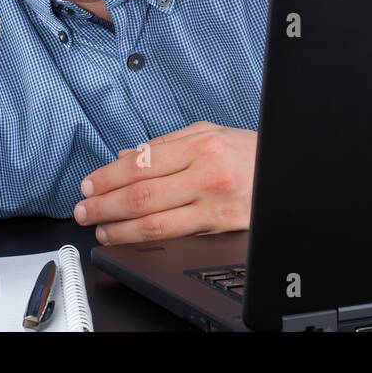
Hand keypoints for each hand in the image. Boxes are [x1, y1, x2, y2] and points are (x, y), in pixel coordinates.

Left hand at [73, 122, 256, 244]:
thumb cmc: (249, 152)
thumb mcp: (209, 133)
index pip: (140, 164)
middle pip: (141, 194)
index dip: (108, 177)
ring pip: (154, 222)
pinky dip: (144, 239)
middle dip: (105, 204)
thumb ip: (165, 146)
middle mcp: (206, 174)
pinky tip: (128, 237)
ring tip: (100, 228)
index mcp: (200, 144)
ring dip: (119, 228)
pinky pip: (175, 235)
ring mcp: (214, 204)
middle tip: (83, 210)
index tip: (89, 184)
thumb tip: (125, 158)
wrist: (287, 171)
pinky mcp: (221, 227)